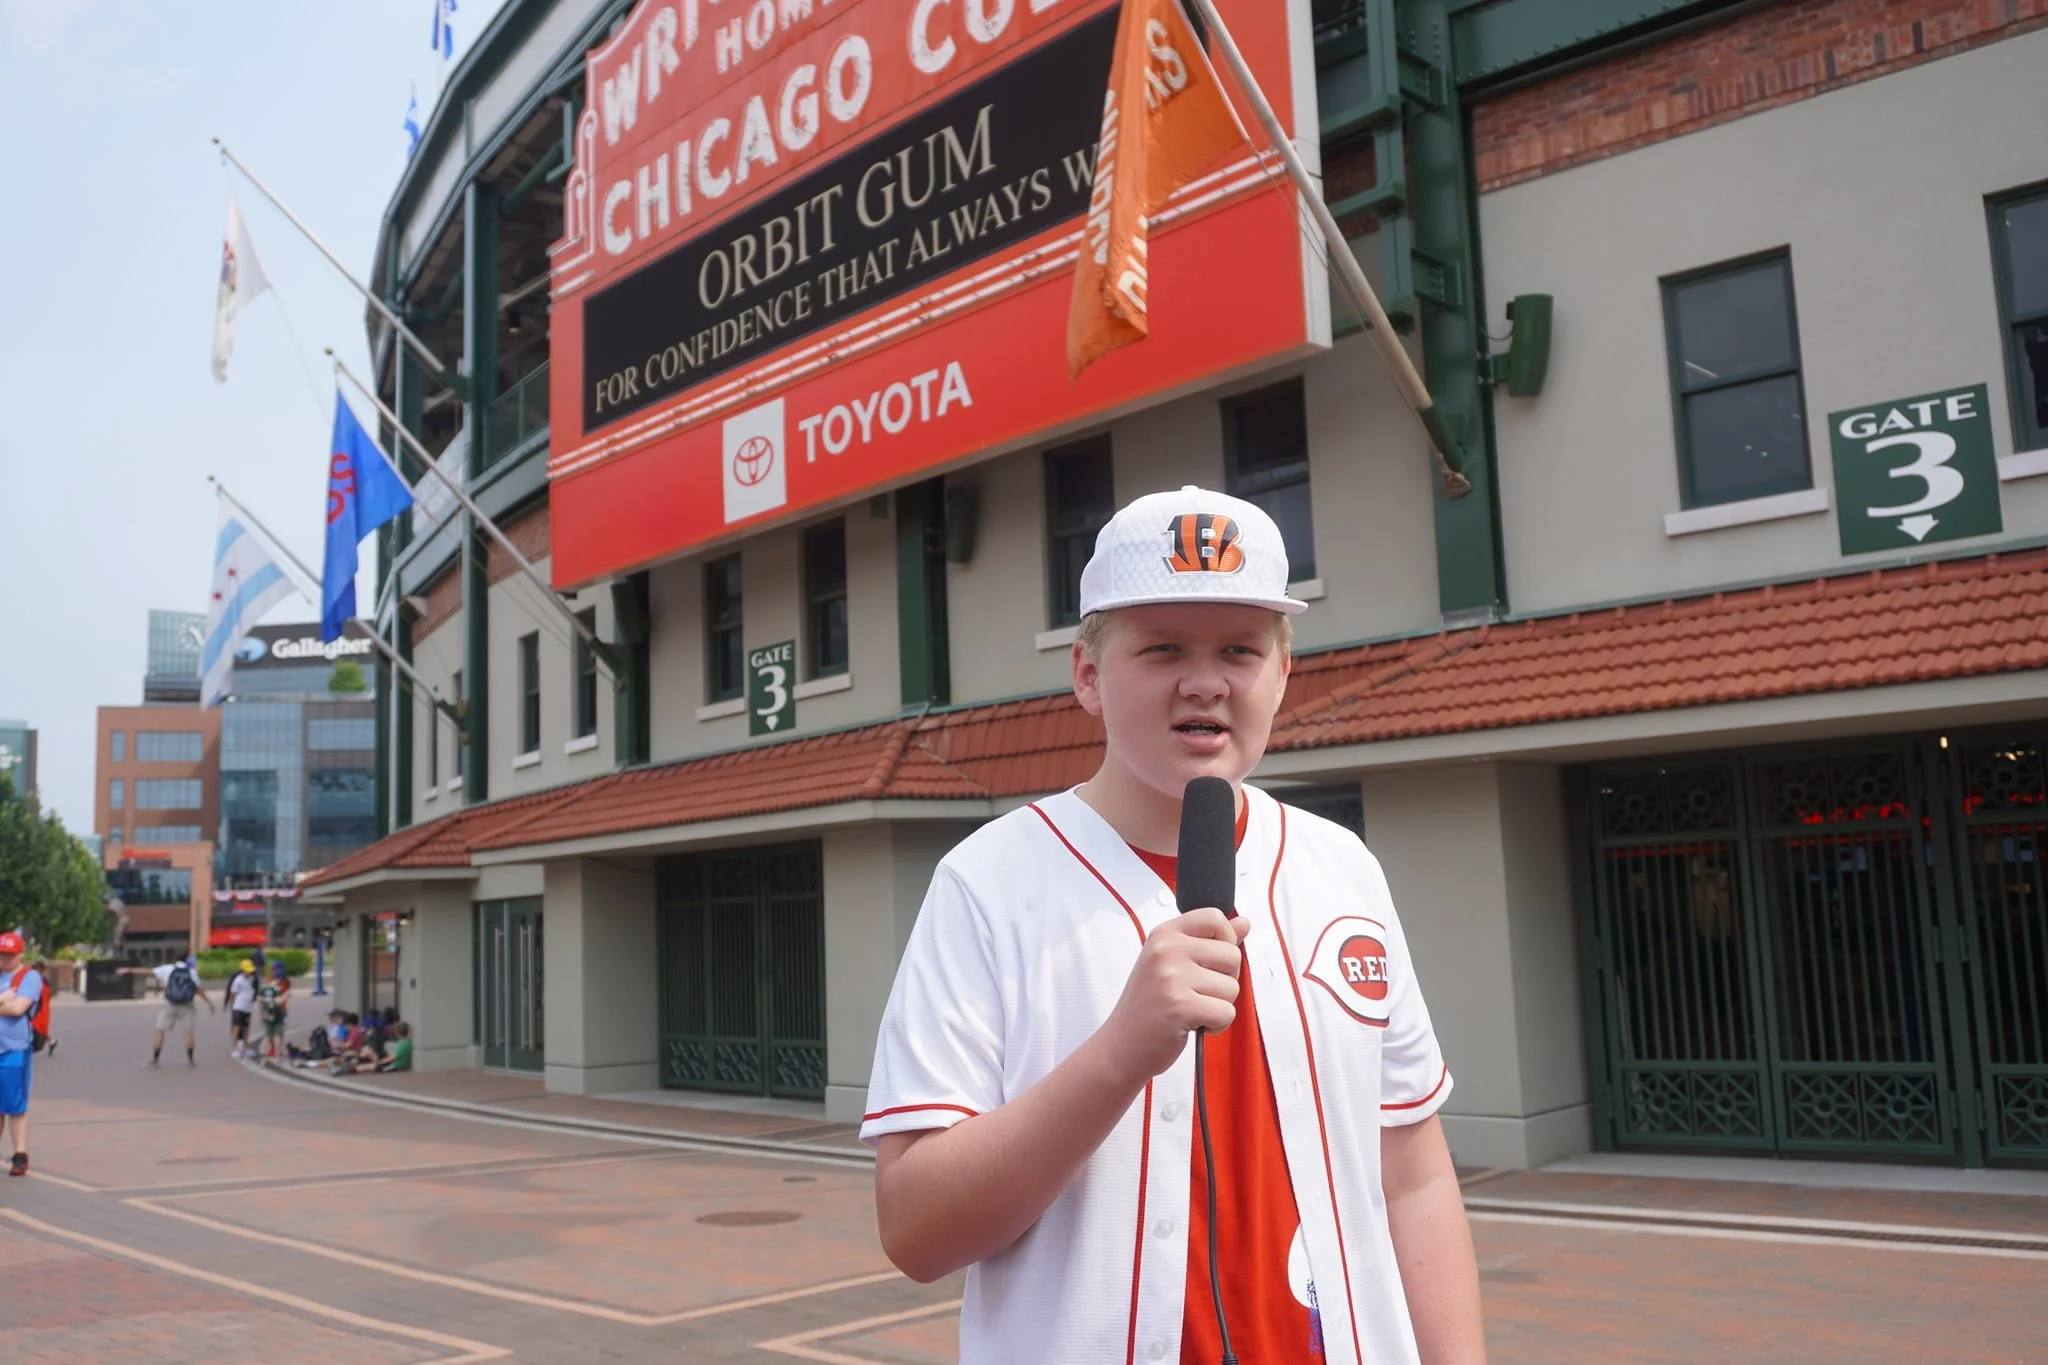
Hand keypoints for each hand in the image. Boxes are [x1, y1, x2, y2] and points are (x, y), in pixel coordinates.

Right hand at [1097, 909, 1250, 1085]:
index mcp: (1164, 934)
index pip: (1214, 917)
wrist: (1121, 1045)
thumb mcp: (1172, 963)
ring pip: (1232, 987)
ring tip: (1192, 1011)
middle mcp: (1166, 950)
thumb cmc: (1148, 1006)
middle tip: (1197, 993)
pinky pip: (1227, 1012)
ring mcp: (1172, 977)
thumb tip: (1244, 924)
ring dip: (1219, 1006)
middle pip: (1231, 955)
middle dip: (1225, 980)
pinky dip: (1217, 1025)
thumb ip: (1209, 941)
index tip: (1213, 960)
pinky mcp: (1181, 1006)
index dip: (1226, 939)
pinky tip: (1193, 1025)